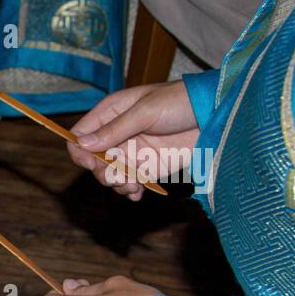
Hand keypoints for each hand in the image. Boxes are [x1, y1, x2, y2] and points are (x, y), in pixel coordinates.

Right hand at [67, 82, 199, 200]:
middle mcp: (117, 135)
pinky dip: (129, 192)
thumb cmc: (180, 102)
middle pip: (92, 160)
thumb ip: (115, 129)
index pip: (80, 135)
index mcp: (110, 113)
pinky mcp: (146, 168)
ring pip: (108, 175)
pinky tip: (137, 193)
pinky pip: (128, 184)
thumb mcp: (146, 111)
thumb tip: (82, 144)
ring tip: (133, 186)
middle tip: (118, 176)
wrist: (214, 115)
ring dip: (116, 184)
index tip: (92, 163)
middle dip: (102, 172)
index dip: (80, 151)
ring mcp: (131, 152)